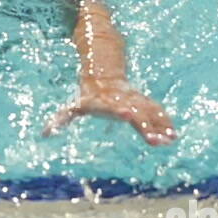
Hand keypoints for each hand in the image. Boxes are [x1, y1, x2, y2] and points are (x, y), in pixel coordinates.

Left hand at [44, 76, 176, 145]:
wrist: (103, 77)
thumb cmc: (87, 97)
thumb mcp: (73, 107)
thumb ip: (60, 120)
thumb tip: (44, 134)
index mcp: (105, 103)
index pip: (113, 107)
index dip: (119, 110)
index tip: (126, 115)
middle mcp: (123, 101)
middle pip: (135, 113)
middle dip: (145, 125)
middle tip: (152, 140)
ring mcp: (135, 101)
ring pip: (149, 112)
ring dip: (160, 126)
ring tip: (169, 140)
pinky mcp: (143, 103)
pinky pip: (156, 112)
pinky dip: (165, 122)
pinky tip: (173, 135)